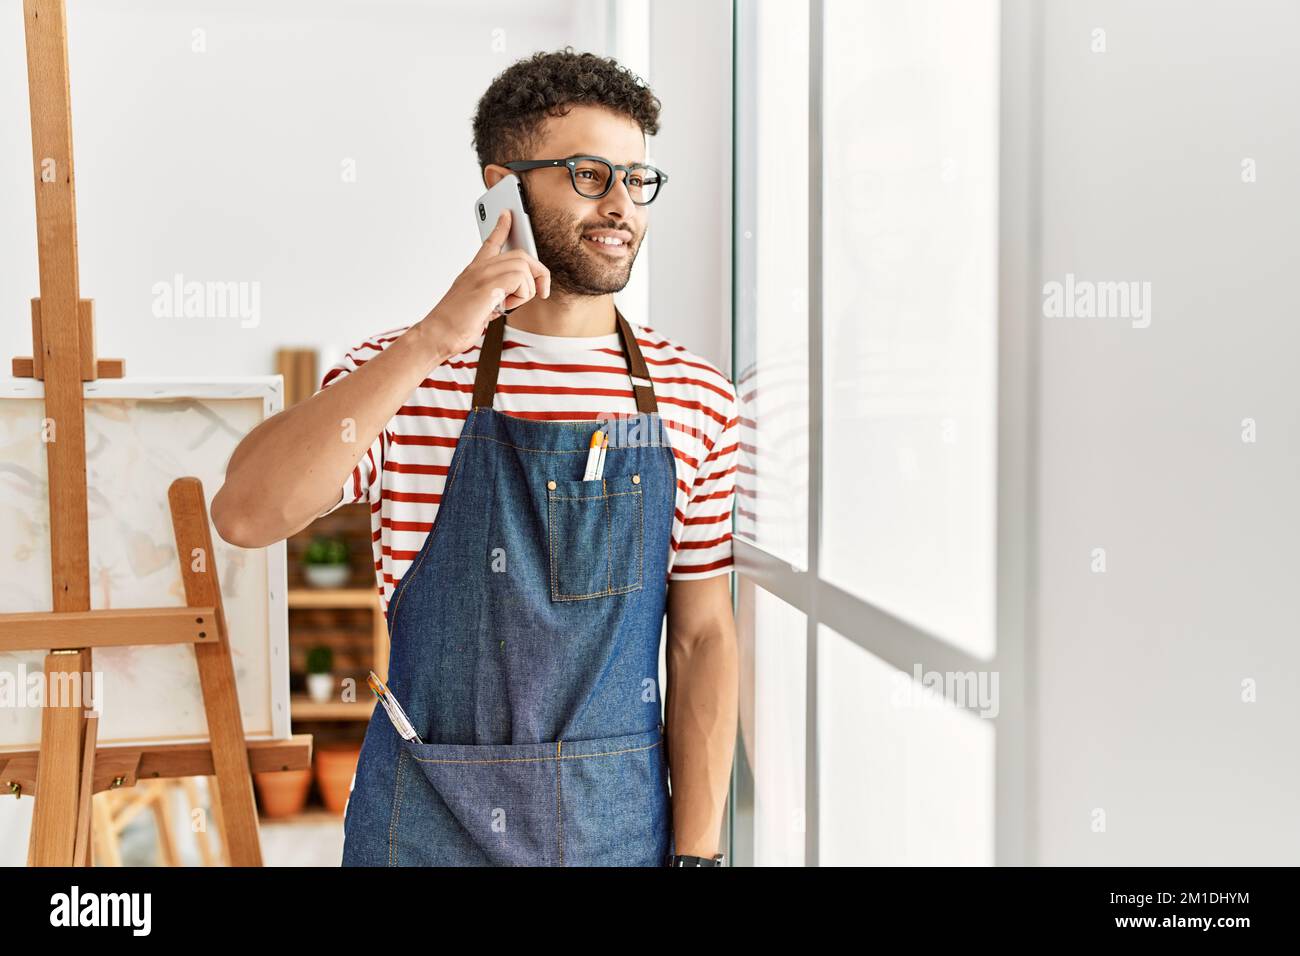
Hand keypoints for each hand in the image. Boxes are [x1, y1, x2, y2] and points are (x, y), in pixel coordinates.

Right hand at [418, 209, 551, 357]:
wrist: (437, 334)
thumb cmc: (454, 324)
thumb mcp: (477, 305)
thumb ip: (493, 295)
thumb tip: (510, 296)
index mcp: (474, 270)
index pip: (490, 243)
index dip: (501, 227)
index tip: (507, 215)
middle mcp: (478, 268)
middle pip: (521, 255)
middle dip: (538, 273)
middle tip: (540, 292)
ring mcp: (482, 274)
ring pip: (524, 268)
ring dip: (526, 290)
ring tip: (508, 305)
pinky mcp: (487, 285)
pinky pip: (521, 280)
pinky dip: (521, 296)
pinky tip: (504, 307)